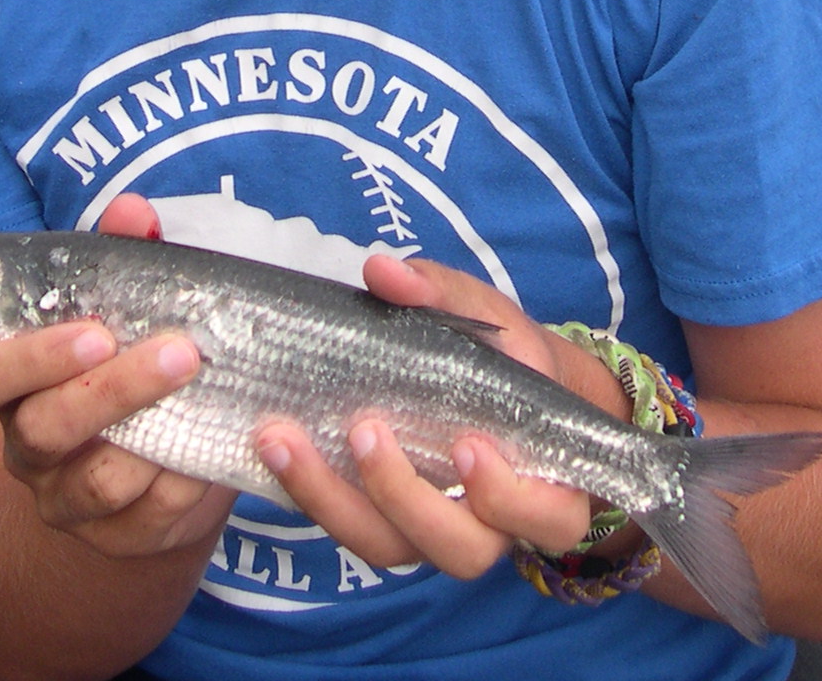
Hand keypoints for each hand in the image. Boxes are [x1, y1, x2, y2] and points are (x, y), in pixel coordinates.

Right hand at [0, 195, 233, 557]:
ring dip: (160, 438)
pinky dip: (189, 480)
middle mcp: (28, 448)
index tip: (94, 332)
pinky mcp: (119, 537)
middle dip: (114, 390)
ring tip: (204, 394)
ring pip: (101, 481)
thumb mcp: (121, 308)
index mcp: (12, 387)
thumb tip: (133, 213)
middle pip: (46, 429)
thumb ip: (120, 260)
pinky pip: (151, 516)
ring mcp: (68, 499)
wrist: (160, 457)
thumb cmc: (127, 361)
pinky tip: (216, 444)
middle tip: (180, 352)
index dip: (29, 358)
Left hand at [253, 255, 608, 577]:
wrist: (493, 385)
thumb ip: (444, 295)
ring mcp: (433, 533)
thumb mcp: (488, 317)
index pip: (546, 516)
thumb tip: (383, 272)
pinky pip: (351, 528)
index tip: (467, 444)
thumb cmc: (505, 358)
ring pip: (391, 548)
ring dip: (334, 502)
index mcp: (545, 486)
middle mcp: (492, 527)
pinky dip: (311, 495)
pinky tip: (276, 448)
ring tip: (285, 441)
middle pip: (461, 549)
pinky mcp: (385, 525)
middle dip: (405, 496)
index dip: (507, 495)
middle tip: (364, 432)